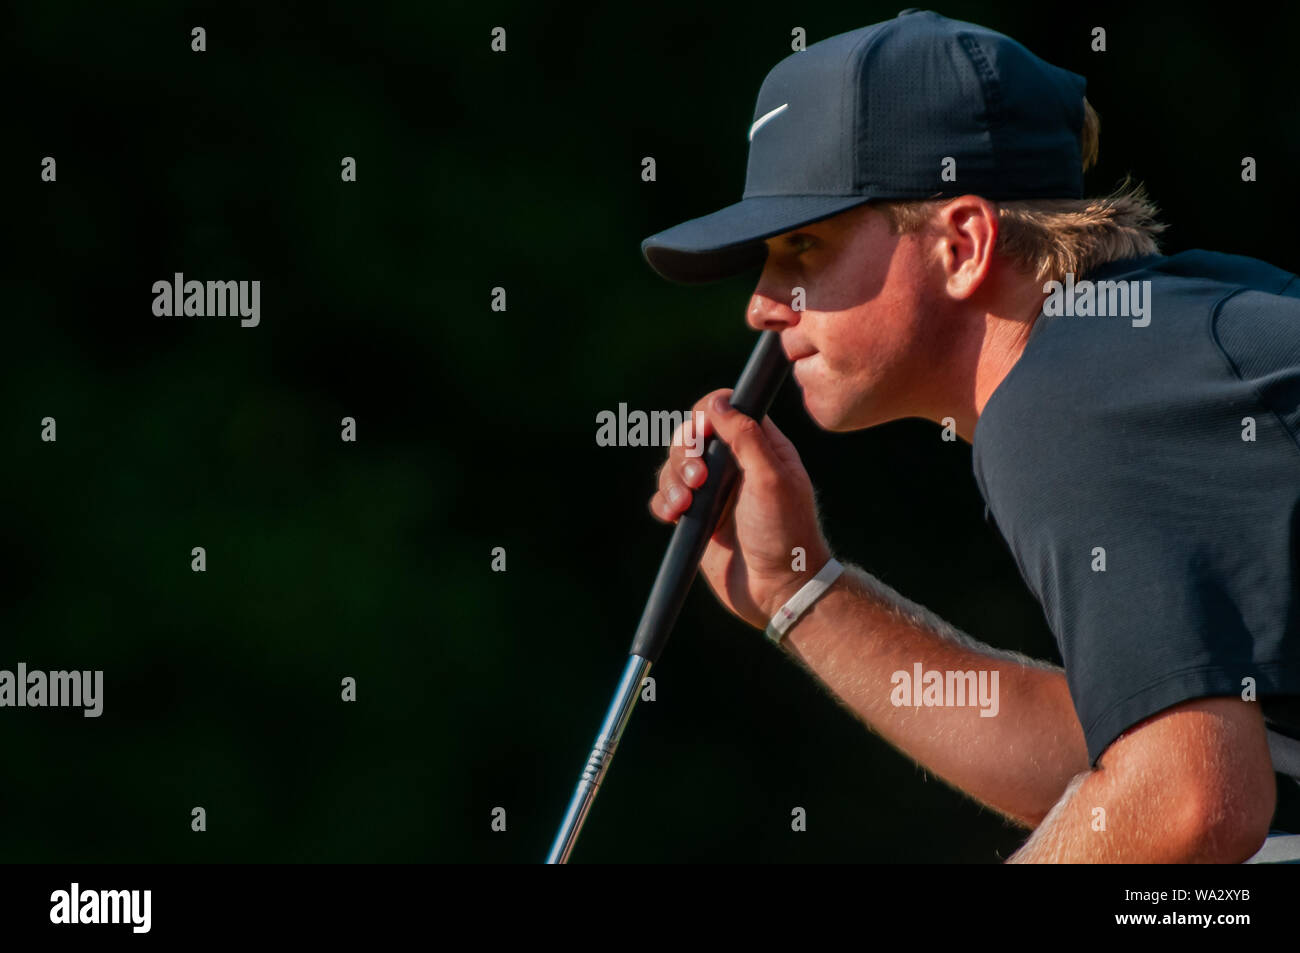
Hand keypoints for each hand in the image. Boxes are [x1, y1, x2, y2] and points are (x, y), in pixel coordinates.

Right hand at [648, 388, 832, 629]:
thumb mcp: (772, 479)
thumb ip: (746, 437)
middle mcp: (736, 465)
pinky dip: (664, 502)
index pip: (725, 410)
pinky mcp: (698, 519)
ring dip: (672, 480)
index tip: (702, 434)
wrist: (779, 589)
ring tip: (684, 504)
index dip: (706, 415)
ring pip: (675, 466)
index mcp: (761, 447)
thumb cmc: (786, 533)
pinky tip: (674, 515)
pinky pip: (666, 499)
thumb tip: (718, 402)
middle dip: (685, 452)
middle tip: (699, 479)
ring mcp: (715, 492)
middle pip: (692, 436)